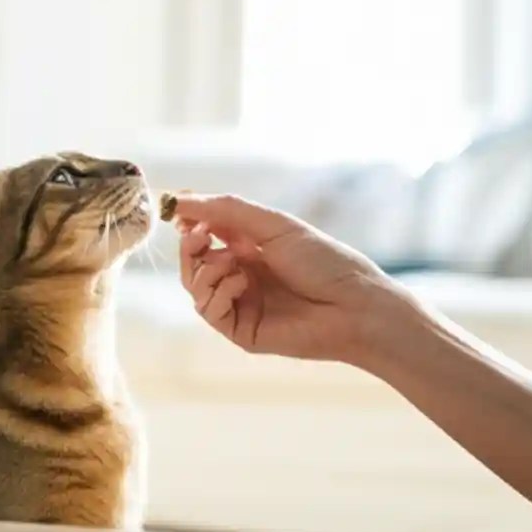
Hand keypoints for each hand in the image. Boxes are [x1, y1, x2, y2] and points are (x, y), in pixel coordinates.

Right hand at [173, 193, 413, 363]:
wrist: (353, 305)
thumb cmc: (323, 260)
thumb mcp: (273, 225)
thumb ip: (226, 210)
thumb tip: (179, 200)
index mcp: (251, 247)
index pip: (206, 233)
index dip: (189, 223)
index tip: (178, 211)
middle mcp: (242, 274)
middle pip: (193, 262)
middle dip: (189, 246)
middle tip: (197, 235)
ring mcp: (241, 304)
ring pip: (195, 288)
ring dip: (204, 270)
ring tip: (231, 263)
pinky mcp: (242, 331)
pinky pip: (209, 311)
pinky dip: (217, 292)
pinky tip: (239, 282)